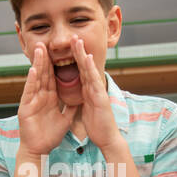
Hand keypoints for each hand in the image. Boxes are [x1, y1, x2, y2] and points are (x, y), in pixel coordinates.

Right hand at [17, 44, 71, 155]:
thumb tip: (81, 99)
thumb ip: (71, 108)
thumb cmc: (50, 136)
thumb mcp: (65, 119)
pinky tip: (33, 70)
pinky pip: (29, 92)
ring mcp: (32, 101)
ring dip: (37, 64)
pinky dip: (31, 81)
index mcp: (49, 98)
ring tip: (39, 50)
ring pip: (36, 79)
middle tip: (45, 42)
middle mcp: (40, 97)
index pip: (53, 77)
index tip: (61, 51)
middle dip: (45, 58)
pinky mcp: (25, 108)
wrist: (39, 150)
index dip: (56, 64)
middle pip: (44, 74)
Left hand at [74, 37, 121, 151]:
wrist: (107, 139)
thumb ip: (83, 100)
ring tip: (78, 41)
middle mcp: (94, 88)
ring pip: (90, 70)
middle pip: (85, 67)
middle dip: (79, 51)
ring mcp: (98, 92)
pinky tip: (88, 58)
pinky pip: (94, 81)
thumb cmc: (98, 126)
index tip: (68, 47)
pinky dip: (91, 69)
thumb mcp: (86, 110)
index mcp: (89, 91)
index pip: (81, 72)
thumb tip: (77, 95)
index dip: (75, 59)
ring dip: (84, 55)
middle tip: (73, 36)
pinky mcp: (101, 98)